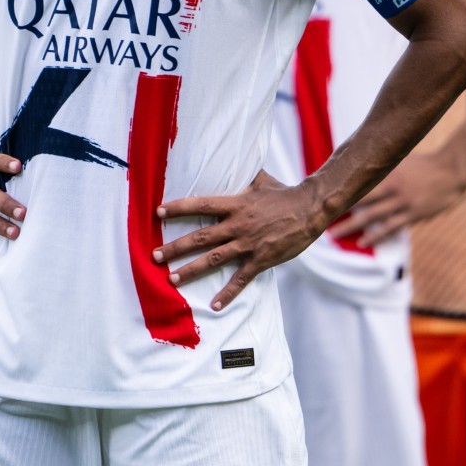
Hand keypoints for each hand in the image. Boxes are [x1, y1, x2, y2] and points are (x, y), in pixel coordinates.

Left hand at [153, 171, 323, 311]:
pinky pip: (241, 279)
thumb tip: (235, 160)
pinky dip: (228, 293)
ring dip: (191, 270)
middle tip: (154, 255)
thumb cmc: (285, 193)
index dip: (178, 208)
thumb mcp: (261, 180)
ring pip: (213, 259)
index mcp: (235, 204)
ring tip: (172, 280)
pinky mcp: (261, 260)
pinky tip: (214, 305)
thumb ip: (244, 175)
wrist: (311, 209)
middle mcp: (238, 225)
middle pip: (200, 237)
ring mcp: (249, 244)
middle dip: (175, 247)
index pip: (200, 205)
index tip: (158, 212)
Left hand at [328, 143, 465, 246]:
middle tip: (320, 218)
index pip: (357, 182)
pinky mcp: (413, 214)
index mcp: (386, 171)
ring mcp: (402, 202)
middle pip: (359, 201)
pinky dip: (376, 235)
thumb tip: (360, 168)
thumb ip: (381, 167)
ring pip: (371, 216)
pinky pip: (391, 227)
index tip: (320, 197)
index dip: (339, 190)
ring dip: (351, 226)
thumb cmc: (424, 163)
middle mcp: (391, 187)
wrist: (452, 170)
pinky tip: (363, 242)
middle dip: (339, 210)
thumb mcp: (400, 159)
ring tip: (334, 235)